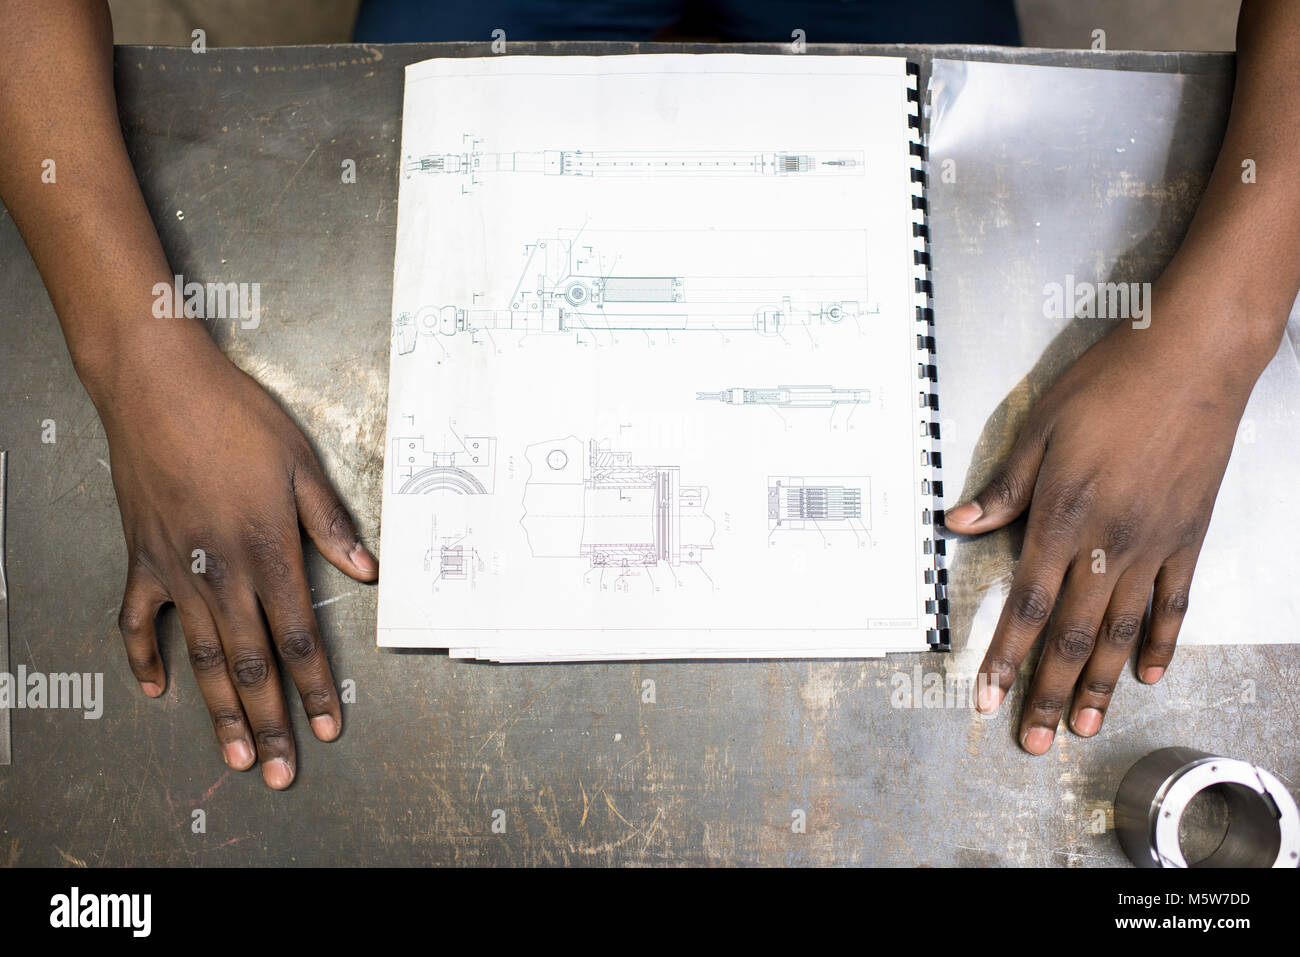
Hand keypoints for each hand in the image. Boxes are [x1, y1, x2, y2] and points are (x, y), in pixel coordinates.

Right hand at [97, 322, 376, 787]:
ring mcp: (176, 570)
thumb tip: (367, 570)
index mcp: (269, 550)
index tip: (328, 727)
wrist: (157, 386)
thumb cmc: (236, 418)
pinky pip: (137, 620)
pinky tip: (155, 689)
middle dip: (270, 722)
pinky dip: (143, 656)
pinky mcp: (141, 558)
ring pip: (200, 656)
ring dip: (218, 711)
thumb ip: (331, 524)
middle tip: (279, 770)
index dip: (316, 687)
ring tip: (234, 754)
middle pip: (250, 664)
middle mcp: (222, 572)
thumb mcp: (301, 464)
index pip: (299, 637)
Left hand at [943, 286, 1265, 753]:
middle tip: (1033, 740)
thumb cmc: (1108, 387)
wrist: (1191, 361)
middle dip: (1047, 693)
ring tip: (1083, 727)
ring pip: (1119, 632)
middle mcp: (1107, 544)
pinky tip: (1146, 674)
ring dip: (1098, 684)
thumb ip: (1001, 488)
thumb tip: (956, 524)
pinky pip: (1173, 604)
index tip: (985, 698)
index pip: (1024, 606)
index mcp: (1061, 518)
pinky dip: (1159, 643)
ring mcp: (1152, 546)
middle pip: (1070, 635)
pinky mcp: (1187, 538)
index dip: (1003, 659)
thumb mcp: (1037, 429)